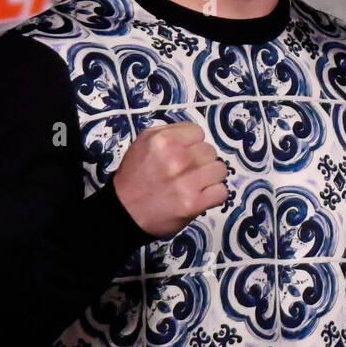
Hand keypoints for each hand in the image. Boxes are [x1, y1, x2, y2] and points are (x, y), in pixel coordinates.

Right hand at [112, 122, 227, 237]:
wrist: (123, 213)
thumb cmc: (134, 177)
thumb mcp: (143, 144)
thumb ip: (169, 133)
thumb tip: (193, 135)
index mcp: (163, 140)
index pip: (198, 132)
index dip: (192, 144)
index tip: (183, 154)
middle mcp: (177, 158)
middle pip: (210, 151)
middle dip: (201, 161)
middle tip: (186, 172)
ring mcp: (187, 182)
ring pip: (220, 170)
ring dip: (210, 178)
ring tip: (195, 184)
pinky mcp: (194, 203)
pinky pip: (222, 192)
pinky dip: (214, 195)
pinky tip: (201, 197)